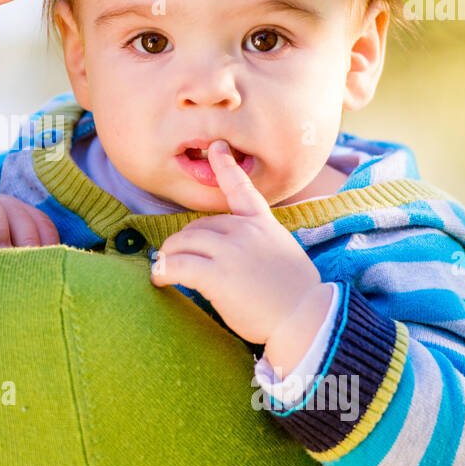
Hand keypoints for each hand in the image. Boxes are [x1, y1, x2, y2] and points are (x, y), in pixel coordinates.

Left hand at [150, 141, 326, 358]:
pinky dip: (163, 270)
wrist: (305, 319)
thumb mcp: (283, 254)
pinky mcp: (217, 274)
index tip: (217, 147)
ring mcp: (231, 251)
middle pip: (198, 226)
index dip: (227, 166)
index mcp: (263, 224)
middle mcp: (245, 231)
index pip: (242, 189)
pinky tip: (159, 278)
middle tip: (175, 259)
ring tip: (164, 269)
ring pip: (183, 242)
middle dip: (184, 242)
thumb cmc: (294, 295)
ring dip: (169, 255)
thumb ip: (259, 244)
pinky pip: (177, 265)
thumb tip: (229, 250)